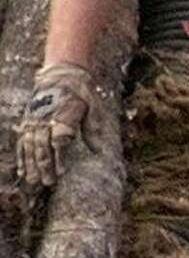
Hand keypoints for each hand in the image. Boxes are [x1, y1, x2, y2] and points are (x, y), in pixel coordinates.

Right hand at [16, 62, 92, 186]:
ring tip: (33, 181)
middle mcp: (46, 120)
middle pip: (43, 147)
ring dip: (32, 166)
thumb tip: (98, 151)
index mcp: (63, 116)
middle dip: (45, 167)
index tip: (62, 171)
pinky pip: (22, 143)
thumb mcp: (93, 106)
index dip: (60, 157)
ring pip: (30, 147)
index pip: (60, 140)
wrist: (62, 75)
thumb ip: (93, 128)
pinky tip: (22, 171)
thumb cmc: (81, 93)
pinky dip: (22, 157)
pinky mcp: (28, 123)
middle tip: (48, 183)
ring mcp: (34, 122)